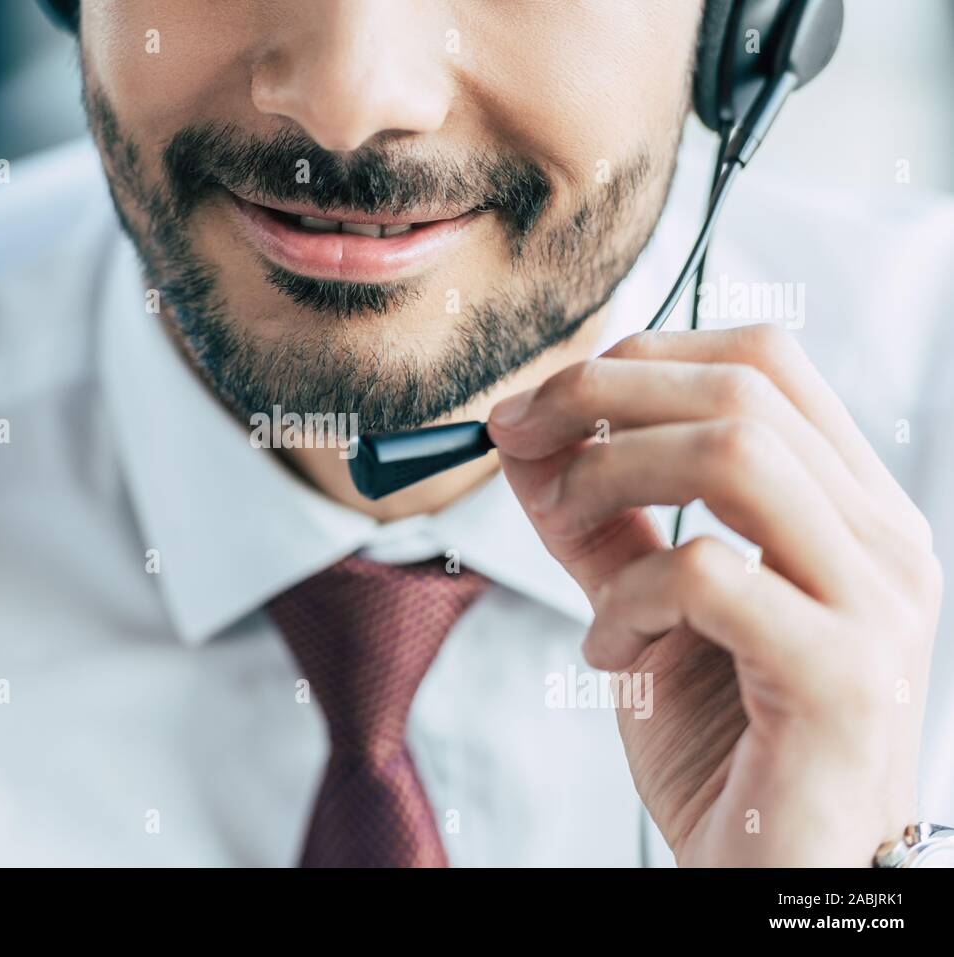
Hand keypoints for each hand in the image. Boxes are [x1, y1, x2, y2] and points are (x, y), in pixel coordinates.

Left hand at [487, 324, 941, 865]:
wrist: (768, 876)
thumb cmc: (722, 745)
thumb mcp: (641, 607)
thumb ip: (595, 520)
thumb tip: (523, 432)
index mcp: (847, 508)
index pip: (764, 362)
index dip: (640, 356)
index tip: (540, 401)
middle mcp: (881, 541)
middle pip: (743, 388)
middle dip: (600, 393)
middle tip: (514, 435)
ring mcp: (874, 605)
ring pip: (736, 455)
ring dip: (610, 477)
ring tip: (566, 533)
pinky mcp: (840, 676)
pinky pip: (707, 577)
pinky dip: (625, 602)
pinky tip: (609, 652)